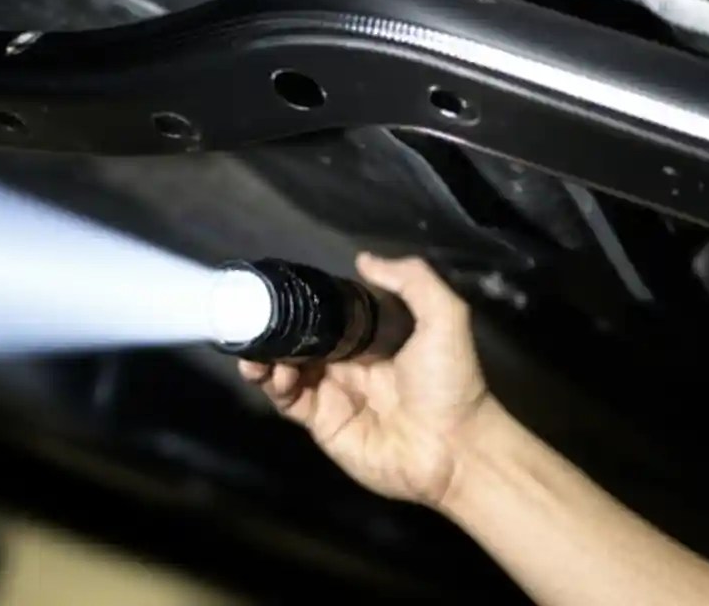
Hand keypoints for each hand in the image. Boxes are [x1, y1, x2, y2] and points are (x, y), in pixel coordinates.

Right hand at [239, 253, 489, 506]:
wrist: (454, 449)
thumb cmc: (449, 383)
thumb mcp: (444, 317)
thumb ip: (412, 279)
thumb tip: (363, 259)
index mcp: (371, 340)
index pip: (327, 316)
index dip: (303, 304)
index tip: (280, 288)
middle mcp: (347, 365)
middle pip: (299, 341)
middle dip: (275, 329)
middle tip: (254, 316)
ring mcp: (332, 395)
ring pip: (284, 369)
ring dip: (265, 355)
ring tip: (256, 346)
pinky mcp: (321, 423)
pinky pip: (287, 401)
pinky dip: (271, 384)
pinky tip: (271, 370)